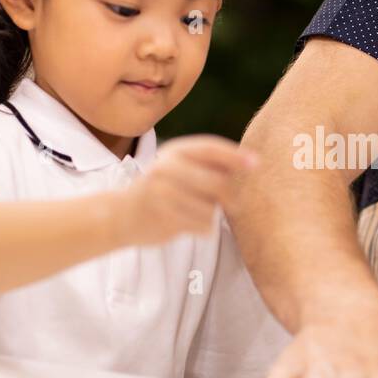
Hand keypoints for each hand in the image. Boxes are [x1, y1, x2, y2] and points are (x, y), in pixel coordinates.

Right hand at [114, 135, 255, 245]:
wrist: (121, 215)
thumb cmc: (162, 191)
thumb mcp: (179, 167)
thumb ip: (209, 164)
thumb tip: (250, 162)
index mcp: (175, 151)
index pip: (210, 148)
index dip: (235, 155)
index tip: (256, 163)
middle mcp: (167, 167)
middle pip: (217, 182)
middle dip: (232, 197)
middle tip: (235, 205)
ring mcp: (162, 192)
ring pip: (211, 208)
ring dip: (212, 215)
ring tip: (197, 214)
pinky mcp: (162, 216)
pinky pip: (201, 225)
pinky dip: (203, 229)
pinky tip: (189, 225)